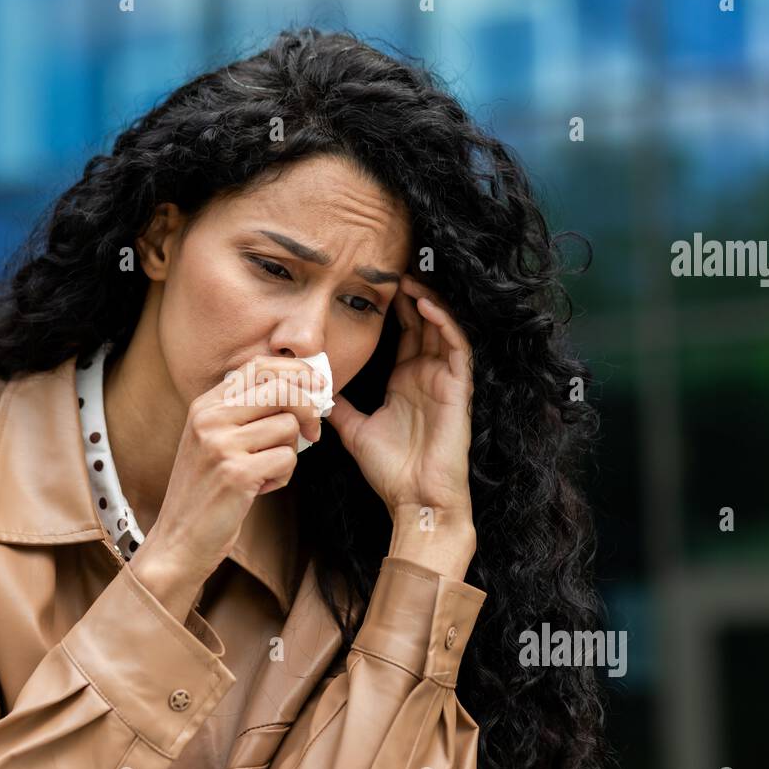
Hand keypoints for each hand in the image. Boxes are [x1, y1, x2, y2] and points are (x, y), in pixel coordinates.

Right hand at [132, 354, 324, 615]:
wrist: (178, 540)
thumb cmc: (206, 492)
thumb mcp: (214, 441)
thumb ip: (245, 413)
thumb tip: (302, 389)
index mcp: (204, 405)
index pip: (258, 367)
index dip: (295, 372)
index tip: (317, 386)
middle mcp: (209, 418)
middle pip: (279, 388)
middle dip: (307, 408)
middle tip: (312, 432)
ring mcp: (220, 444)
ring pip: (287, 427)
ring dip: (289, 453)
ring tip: (266, 471)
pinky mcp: (236, 473)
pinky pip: (286, 460)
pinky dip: (282, 477)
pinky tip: (261, 488)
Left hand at [325, 274, 474, 525]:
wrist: (414, 500)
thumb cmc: (389, 470)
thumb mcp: (354, 430)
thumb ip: (338, 406)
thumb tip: (311, 389)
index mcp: (404, 382)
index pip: (403, 334)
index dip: (394, 308)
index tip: (375, 283)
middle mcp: (426, 376)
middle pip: (423, 324)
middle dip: (411, 296)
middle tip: (393, 269)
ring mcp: (444, 381)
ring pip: (443, 329)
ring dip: (429, 303)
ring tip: (410, 280)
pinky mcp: (457, 390)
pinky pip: (457, 349)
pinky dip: (445, 325)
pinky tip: (428, 307)